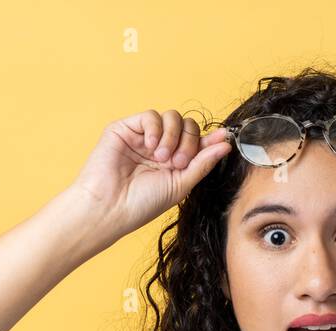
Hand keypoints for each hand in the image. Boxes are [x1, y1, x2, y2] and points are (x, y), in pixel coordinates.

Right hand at [68, 108, 233, 239]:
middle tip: (178, 163)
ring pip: (172, 117)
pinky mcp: (126, 129)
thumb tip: (225, 145)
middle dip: (190, 142)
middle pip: (188, 126)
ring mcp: (143, 138)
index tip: (224, 138)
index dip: (211, 139)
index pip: (197, 143)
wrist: (110, 208)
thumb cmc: (141, 204)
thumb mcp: (180, 185)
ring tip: (162, 159)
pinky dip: (157, 129)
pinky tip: (152, 147)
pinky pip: (151, 116)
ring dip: (173, 137)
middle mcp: (160, 148)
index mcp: (174, 163)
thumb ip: (202, 164)